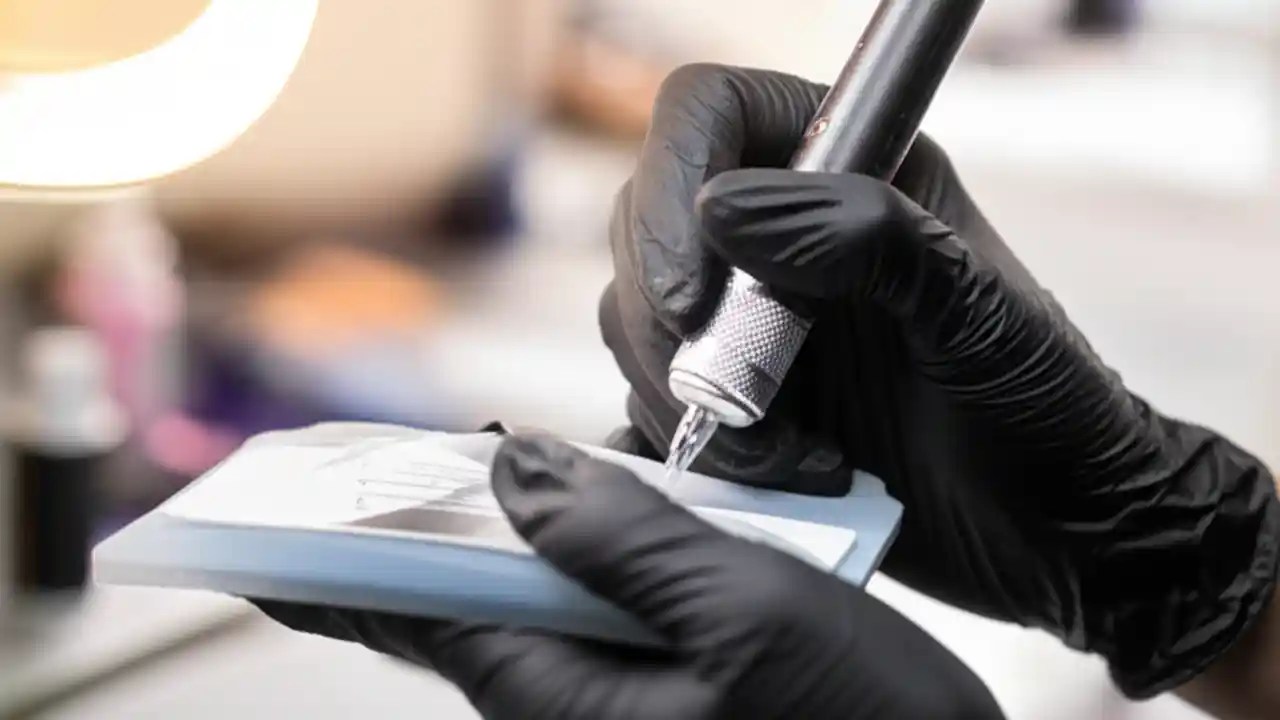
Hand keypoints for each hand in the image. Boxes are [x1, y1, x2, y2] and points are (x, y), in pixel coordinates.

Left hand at [252, 434, 1003, 719]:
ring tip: (515, 460)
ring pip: (540, 599)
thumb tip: (512, 470)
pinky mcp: (669, 686)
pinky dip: (597, 546)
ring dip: (527, 525)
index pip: (411, 620)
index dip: (335, 564)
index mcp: (561, 698)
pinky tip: (623, 502)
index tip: (268, 526)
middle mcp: (575, 707)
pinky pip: (602, 606)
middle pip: (465, 607)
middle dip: (424, 530)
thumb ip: (618, 538)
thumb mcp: (738, 613)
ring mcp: (621, 699)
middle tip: (391, 463)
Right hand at [598, 63, 1279, 697]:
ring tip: (791, 461)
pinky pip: (651, 406)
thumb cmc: (1045, 405)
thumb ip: (864, 237)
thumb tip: (721, 212)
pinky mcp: (733, 403)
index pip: (709, 116)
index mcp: (845, 169)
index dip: (672, 187)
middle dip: (674, 329)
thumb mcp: (976, 308)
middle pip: (647, 227)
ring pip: (637, 325)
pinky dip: (680, 449)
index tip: (691, 301)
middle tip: (748, 409)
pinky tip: (757, 481)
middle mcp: (781, 234)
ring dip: (690, 403)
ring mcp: (749, 322)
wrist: (1060, 530)